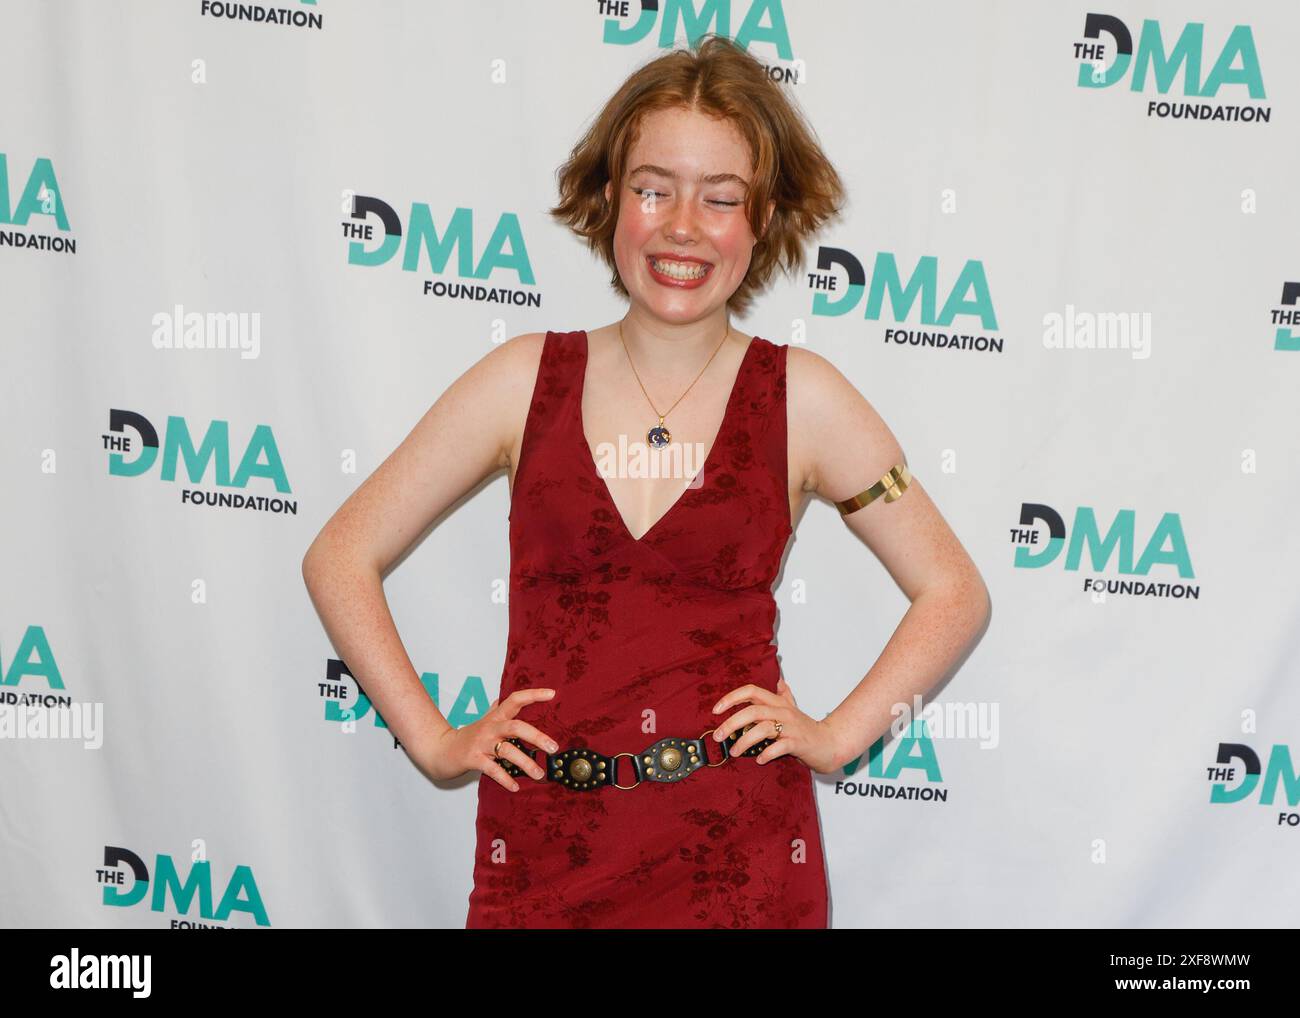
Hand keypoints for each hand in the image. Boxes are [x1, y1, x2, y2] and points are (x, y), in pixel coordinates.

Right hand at [422, 688, 560, 791]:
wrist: (440, 750)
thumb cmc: (467, 736)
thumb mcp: (484, 720)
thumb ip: (496, 710)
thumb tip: (504, 698)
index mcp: (495, 717)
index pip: (515, 699)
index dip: (533, 695)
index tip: (552, 693)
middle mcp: (490, 727)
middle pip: (516, 727)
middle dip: (536, 737)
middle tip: (553, 748)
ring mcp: (481, 743)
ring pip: (507, 751)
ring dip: (526, 763)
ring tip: (539, 774)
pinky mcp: (473, 759)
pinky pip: (493, 769)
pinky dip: (505, 778)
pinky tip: (515, 786)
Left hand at [710, 677, 841, 773]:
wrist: (831, 744)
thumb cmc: (808, 728)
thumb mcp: (794, 709)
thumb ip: (784, 695)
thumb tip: (779, 681)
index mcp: (778, 702)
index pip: (751, 691)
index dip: (731, 698)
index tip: (716, 710)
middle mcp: (783, 712)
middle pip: (752, 711)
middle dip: (731, 723)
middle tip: (718, 736)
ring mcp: (791, 727)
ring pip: (762, 729)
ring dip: (744, 741)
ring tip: (734, 751)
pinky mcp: (798, 743)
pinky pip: (779, 747)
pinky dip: (766, 753)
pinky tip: (759, 760)